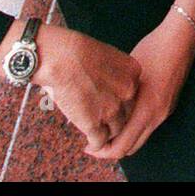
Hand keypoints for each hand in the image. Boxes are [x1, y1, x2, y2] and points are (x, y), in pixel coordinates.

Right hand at [27, 26, 142, 154]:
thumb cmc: (77, 51)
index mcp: (133, 72)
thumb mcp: (108, 56)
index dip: (120, 100)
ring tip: (96, 135)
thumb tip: (108, 88)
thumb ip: (114, 73)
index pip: (133, 94)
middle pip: (127, 113)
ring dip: (105, 133)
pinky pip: (99, 141)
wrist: (61, 56)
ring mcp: (112, 109)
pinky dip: (94, 145)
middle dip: (115, 118)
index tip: (108, 102)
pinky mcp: (95, 124)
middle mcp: (127, 91)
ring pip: (115, 130)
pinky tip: (89, 144)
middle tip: (102, 121)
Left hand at [86, 8, 194, 159]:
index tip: (88, 146)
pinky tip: (123, 114)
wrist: (181, 38)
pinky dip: (134, 128)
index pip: (122, 146)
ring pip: (141, 137)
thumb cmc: (153, 49)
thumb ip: (117, 96)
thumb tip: (98, 111)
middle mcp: (157, 116)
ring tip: (106, 127)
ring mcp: (165, 112)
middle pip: (131, 148)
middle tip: (94, 141)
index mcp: (146, 110)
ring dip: (124, 138)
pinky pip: (149, 125)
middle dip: (111, 149)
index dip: (103, 151)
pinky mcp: (169, 105)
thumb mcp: (128, 73)